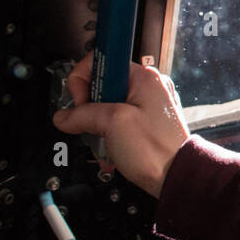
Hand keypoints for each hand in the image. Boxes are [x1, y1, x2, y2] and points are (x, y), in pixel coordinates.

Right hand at [52, 52, 190, 197]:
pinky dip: (109, 138)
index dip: (84, 80)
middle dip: (89, 112)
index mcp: (143, 77)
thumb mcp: (112, 123)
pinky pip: (116, 124)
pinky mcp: (145, 124)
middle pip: (100, 88)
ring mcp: (147, 106)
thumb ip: (82, 115)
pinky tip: (112, 153)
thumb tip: (63, 116)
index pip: (100, 61)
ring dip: (98, 130)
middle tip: (94, 127)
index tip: (82, 102)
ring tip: (105, 144)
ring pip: (105, 109)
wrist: (175, 178)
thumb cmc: (155, 149)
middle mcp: (147, 87)